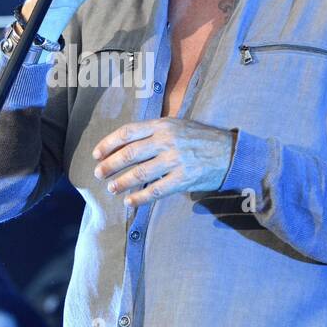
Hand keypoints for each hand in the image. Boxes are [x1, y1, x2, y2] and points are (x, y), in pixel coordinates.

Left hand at [91, 118, 235, 207]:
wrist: (231, 152)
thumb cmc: (200, 138)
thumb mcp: (177, 125)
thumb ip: (153, 131)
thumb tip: (125, 144)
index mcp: (162, 124)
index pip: (128, 132)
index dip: (108, 144)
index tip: (96, 154)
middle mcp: (167, 140)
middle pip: (130, 153)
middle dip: (110, 165)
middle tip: (99, 174)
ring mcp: (176, 160)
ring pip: (140, 173)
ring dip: (122, 182)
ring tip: (112, 188)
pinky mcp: (184, 178)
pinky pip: (157, 190)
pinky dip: (140, 197)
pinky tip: (129, 201)